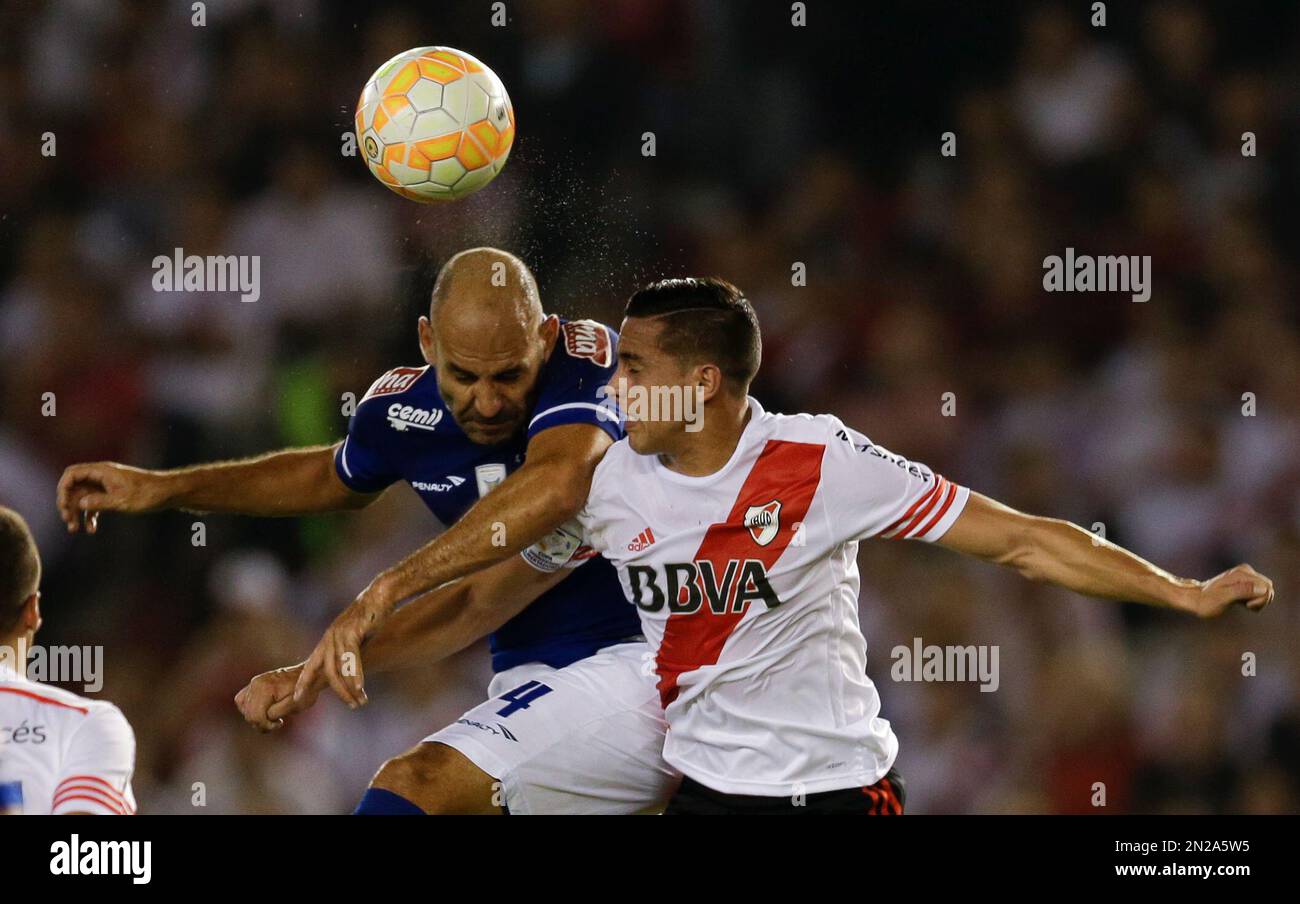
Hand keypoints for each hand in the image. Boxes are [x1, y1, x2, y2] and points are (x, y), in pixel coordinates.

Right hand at [56, 462, 169, 533]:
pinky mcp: (111, 494)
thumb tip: (79, 504)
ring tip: (74, 529)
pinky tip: (91, 530)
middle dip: (68, 504)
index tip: (63, 506)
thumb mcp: (122, 500)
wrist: (166, 493)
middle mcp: (101, 476)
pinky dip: (90, 516)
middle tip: (68, 521)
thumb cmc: (147, 494)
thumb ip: (99, 502)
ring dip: (76, 512)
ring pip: (83, 497)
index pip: (72, 474)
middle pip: (74, 487)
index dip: (63, 488)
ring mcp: (106, 485)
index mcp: (102, 471)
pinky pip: (94, 504)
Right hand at [235, 664, 321, 731]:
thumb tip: (265, 717)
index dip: (266, 725)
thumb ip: (277, 712)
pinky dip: (248, 708)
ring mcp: (254, 682)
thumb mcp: (296, 705)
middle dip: (261, 723)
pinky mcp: (254, 683)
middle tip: (277, 722)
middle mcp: (256, 683)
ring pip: (243, 708)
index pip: (255, 716)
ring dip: (255, 716)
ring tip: (271, 716)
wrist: (310, 675)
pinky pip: (242, 700)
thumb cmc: (306, 690)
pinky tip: (263, 710)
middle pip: (248, 714)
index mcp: (266, 688)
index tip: (280, 723)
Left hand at [294, 580, 393, 708]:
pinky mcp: (353, 632)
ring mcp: (339, 635)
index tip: (297, 700)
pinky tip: (360, 687)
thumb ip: (346, 652)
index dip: (303, 683)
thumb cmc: (368, 617)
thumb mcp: (353, 636)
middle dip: (337, 692)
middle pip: (325, 672)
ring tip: (359, 702)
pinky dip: (355, 674)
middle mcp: (329, 639)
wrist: (379, 595)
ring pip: (339, 668)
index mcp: (327, 641)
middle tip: (351, 706)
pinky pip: (351, 658)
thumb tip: (346, 669)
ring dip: (349, 689)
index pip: (310, 666)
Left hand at [1182, 564, 1273, 618]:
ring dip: (1257, 602)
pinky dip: (1253, 602)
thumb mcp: (1223, 598)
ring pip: (1265, 592)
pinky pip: (1259, 594)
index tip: (1245, 604)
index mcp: (1242, 573)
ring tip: (1240, 603)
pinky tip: (1241, 603)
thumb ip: (1242, 591)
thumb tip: (1262, 588)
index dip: (1260, 600)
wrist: (1194, 599)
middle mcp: (1246, 572)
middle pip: (1268, 588)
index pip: (1267, 588)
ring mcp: (1245, 577)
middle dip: (1260, 601)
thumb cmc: (1207, 601)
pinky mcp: (1244, 583)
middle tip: (1243, 605)